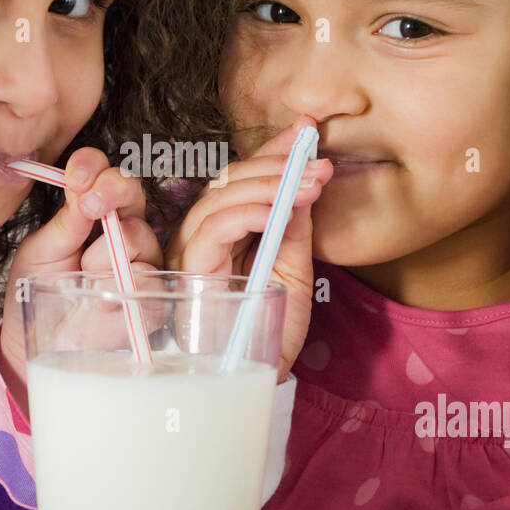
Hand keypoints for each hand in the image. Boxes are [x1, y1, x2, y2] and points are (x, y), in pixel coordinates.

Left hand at [0, 148, 161, 412]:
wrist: (39, 338)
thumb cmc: (40, 288)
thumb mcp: (42, 249)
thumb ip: (66, 220)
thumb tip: (81, 185)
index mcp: (96, 211)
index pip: (103, 175)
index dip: (94, 166)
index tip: (76, 172)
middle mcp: (125, 230)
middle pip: (133, 195)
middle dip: (112, 191)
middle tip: (90, 201)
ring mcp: (142, 262)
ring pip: (139, 236)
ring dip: (107, 251)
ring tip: (84, 273)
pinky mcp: (152, 296)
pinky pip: (147, 277)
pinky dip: (122, 283)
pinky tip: (102, 294)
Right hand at [165, 117, 332, 380]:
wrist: (263, 379)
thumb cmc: (272, 330)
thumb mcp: (294, 267)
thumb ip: (294, 225)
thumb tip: (307, 176)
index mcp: (224, 231)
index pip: (242, 179)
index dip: (273, 152)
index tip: (307, 130)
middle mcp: (201, 236)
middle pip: (228, 181)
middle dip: (277, 165)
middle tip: (319, 162)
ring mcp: (191, 253)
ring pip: (220, 199)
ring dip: (270, 185)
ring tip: (313, 183)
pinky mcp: (190, 273)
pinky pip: (213, 230)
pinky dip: (248, 213)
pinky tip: (281, 208)